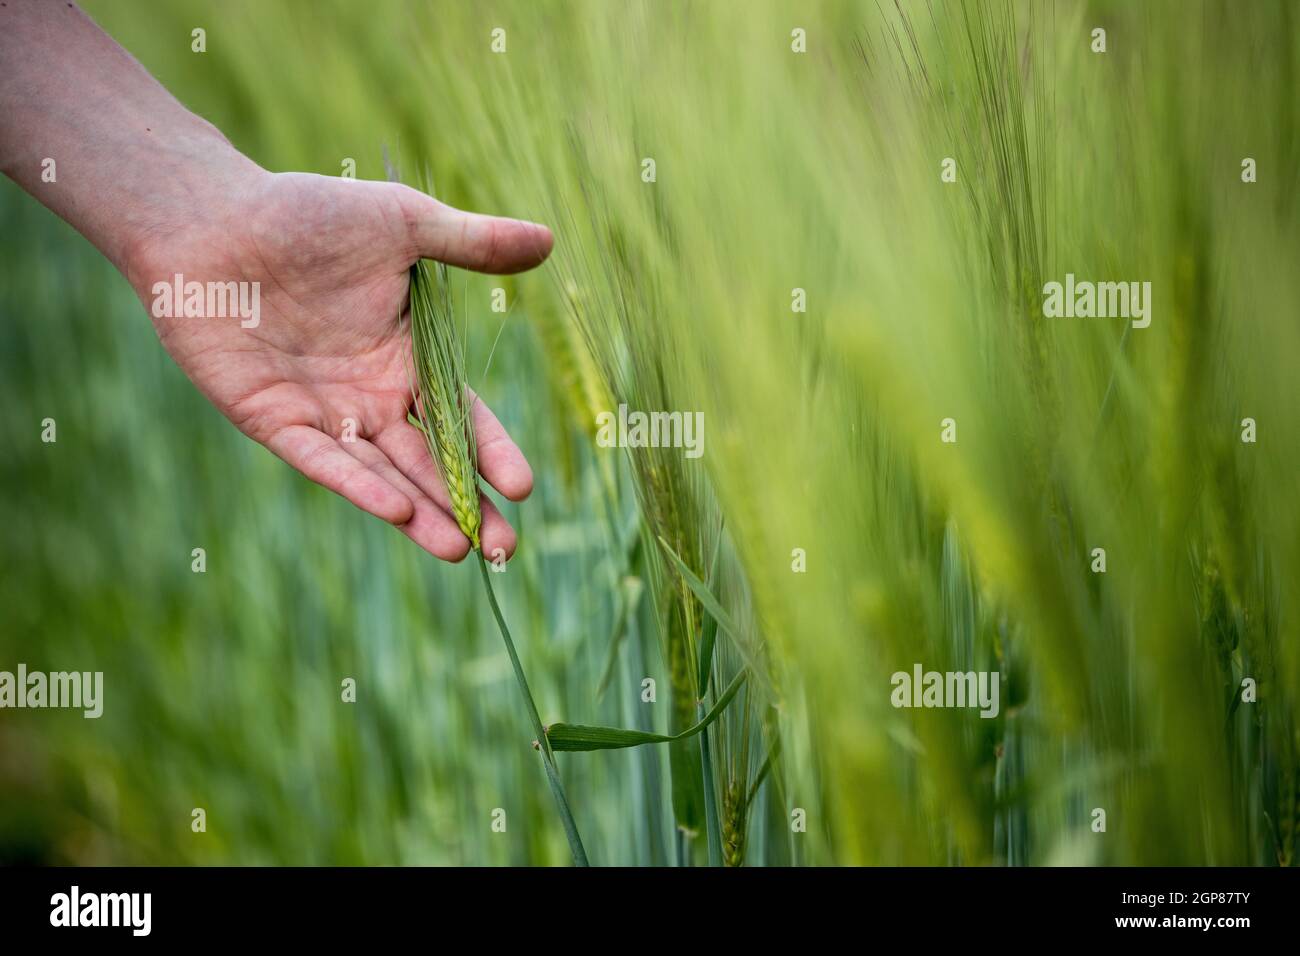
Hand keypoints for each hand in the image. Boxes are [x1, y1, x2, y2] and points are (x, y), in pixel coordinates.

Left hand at [127, 168, 551, 561]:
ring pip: (381, 473)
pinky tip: (397, 511)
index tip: (521, 486)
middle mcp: (370, 395)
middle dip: (465, 505)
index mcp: (406, 357)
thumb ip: (473, 242)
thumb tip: (550, 241)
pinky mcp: (272, 420)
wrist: (210, 219)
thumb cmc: (305, 213)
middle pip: (428, 461)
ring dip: (419, 513)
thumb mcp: (403, 224)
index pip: (460, 416)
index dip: (491, 451)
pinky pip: (321, 460)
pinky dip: (357, 485)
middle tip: (504, 549)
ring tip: (457, 550)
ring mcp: (323, 412)